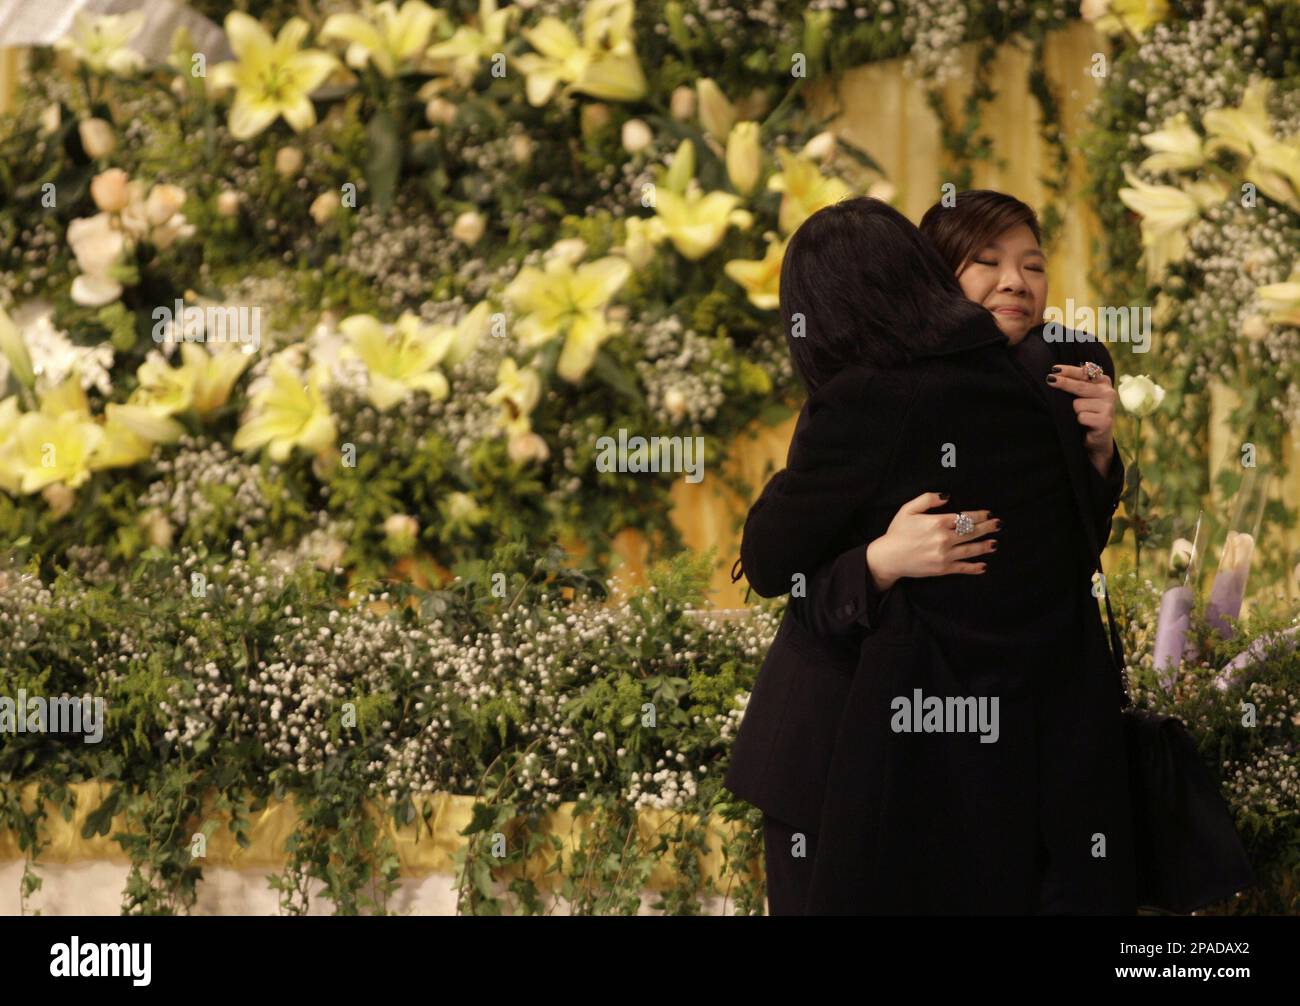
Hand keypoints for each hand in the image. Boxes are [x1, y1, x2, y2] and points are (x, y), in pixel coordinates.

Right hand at [865, 492, 999, 590]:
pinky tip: (984, 566)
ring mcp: (944, 555)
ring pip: (970, 549)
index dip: (979, 515)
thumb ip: (927, 499)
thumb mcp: (908, 509)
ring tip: (995, 543)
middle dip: (987, 528)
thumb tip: (947, 496)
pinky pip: (962, 568)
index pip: (964, 517)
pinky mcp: (942, 569)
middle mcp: (944, 539)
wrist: (888, 557)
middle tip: (999, 524)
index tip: (988, 514)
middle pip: (971, 532)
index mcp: (937, 522)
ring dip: (985, 546)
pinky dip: (974, 567)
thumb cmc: (897, 532)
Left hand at [1046, 363, 1116, 474]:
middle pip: (1080, 386)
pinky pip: (1081, 417)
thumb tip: (1055, 376)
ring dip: (1073, 411)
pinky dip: (1077, 421)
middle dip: (1063, 383)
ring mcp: (1108, 407)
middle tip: (1049, 380)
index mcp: (1103, 382)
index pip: (1085, 373)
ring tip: (1080, 416)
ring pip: (1077, 404)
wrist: (1097, 439)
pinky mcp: (1105, 421)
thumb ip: (1076, 384)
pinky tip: (1084, 425)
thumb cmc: (1086, 413)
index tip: (1054, 369)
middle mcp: (1108, 392)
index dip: (1069, 370)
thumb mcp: (1082, 396)